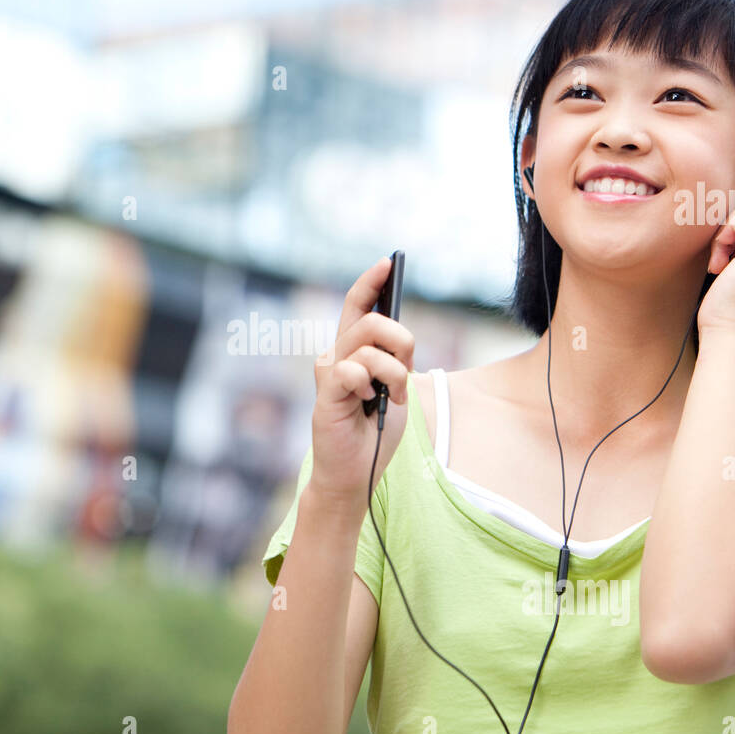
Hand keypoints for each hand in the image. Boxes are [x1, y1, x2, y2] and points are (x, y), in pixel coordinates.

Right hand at [309, 257, 415, 504]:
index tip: (388, 262)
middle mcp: (337, 355)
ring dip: (395, 373)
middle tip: (407, 369)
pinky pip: (354, 371)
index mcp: (353, 350)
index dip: (371, 281)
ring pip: (370, 347)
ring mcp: (330, 373)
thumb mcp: (396, 388)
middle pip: (373, 321)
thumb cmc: (374, 430)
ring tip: (392, 397)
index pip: (358, 305)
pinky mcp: (327, 393)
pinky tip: (367, 402)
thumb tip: (403, 339)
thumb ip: (397, 361)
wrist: (356, 471)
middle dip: (403, 341)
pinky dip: (371, 386)